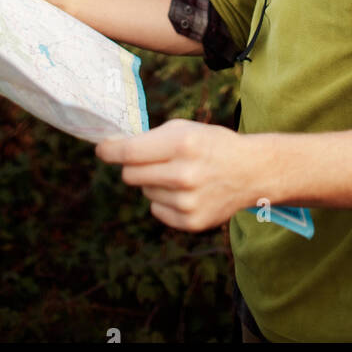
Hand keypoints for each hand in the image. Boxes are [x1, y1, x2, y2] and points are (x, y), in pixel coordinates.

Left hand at [95, 118, 254, 230]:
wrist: (250, 171)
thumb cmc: (211, 144)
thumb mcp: (185, 129)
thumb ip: (149, 138)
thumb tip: (110, 149)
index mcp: (182, 144)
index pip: (129, 153)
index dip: (109, 151)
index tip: (101, 149)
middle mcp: (184, 174)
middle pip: (130, 175)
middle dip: (133, 165)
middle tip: (151, 160)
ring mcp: (187, 202)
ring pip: (144, 192)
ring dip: (153, 182)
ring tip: (180, 175)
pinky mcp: (191, 222)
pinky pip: (157, 209)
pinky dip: (164, 200)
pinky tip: (186, 192)